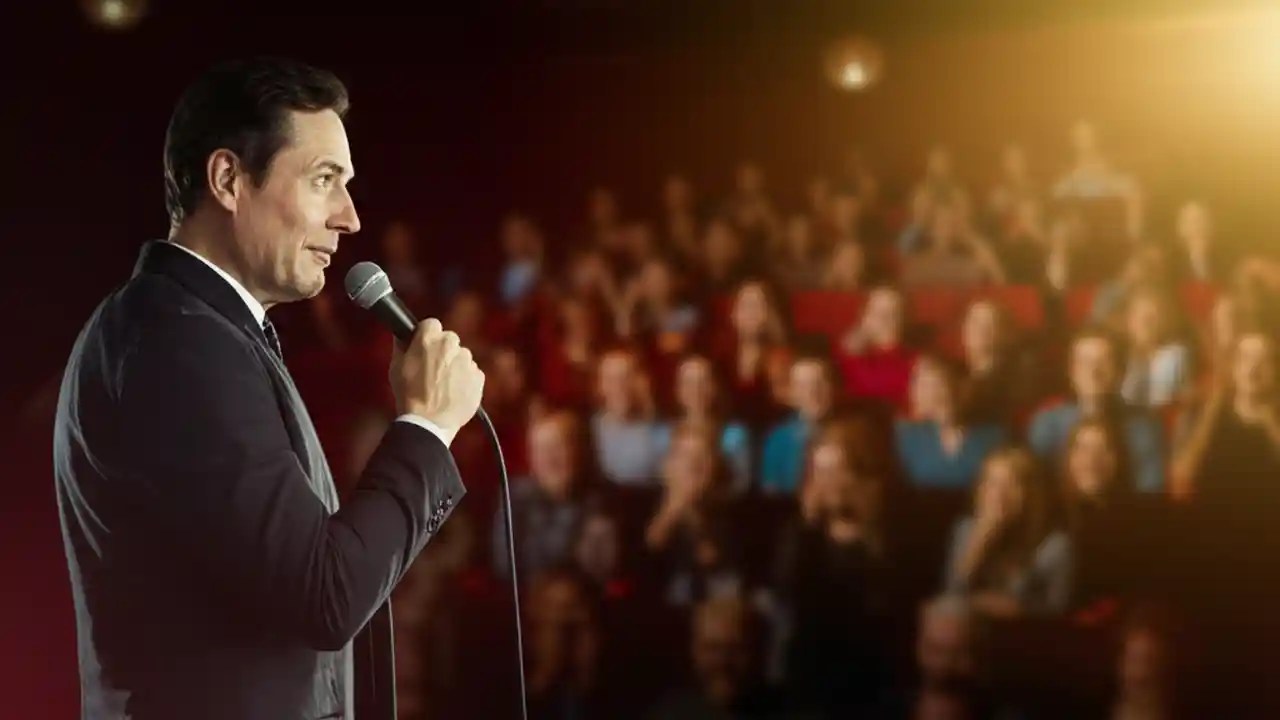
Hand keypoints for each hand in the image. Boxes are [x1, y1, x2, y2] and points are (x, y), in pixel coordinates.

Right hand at [390, 318, 484, 437]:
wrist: (429, 423)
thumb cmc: (409, 396)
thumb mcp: (396, 367)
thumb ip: (401, 346)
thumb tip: (402, 334)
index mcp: (429, 339)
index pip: (431, 324)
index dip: (426, 336)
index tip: (424, 347)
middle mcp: (451, 345)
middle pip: (449, 340)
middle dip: (442, 351)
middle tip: (432, 371)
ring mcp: (467, 361)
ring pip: (462, 357)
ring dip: (454, 366)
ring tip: (442, 387)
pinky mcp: (478, 377)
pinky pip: (472, 373)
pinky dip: (465, 380)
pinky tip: (453, 393)